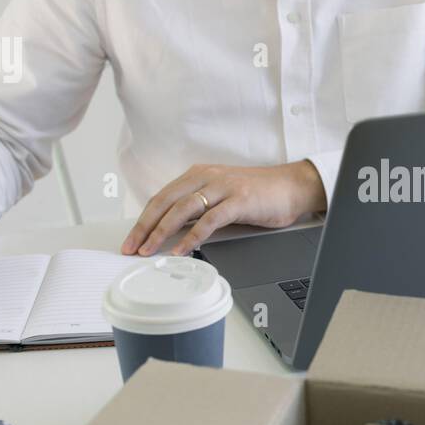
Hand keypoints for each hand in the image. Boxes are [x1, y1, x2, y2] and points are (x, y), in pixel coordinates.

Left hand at [122, 161, 325, 255]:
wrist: (292, 186)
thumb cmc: (258, 194)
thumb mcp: (221, 195)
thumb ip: (198, 207)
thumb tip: (172, 230)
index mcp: (198, 174)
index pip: (161, 197)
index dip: (143, 220)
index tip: (131, 240)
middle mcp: (207, 176)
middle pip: (165, 202)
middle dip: (144, 227)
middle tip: (131, 248)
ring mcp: (223, 187)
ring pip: (182, 209)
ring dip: (162, 232)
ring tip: (150, 250)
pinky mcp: (239, 200)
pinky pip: (209, 219)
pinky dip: (192, 236)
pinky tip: (182, 249)